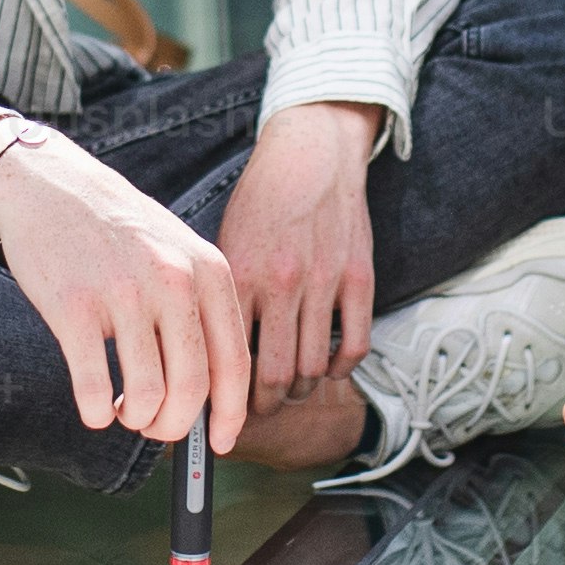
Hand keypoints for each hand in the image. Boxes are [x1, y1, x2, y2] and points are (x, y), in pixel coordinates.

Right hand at [0, 125, 251, 449]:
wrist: (51, 185)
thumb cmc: (118, 230)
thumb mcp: (177, 254)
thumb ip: (200, 312)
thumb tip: (211, 397)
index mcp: (208, 271)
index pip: (234, 363)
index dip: (230, 414)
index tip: (220, 442)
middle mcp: (173, 281)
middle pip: (192, 388)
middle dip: (175, 427)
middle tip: (156, 428)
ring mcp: (123, 293)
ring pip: (147, 395)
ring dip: (137, 420)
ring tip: (125, 410)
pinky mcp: (73, 307)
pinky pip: (94, 386)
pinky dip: (96, 413)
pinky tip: (95, 409)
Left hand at [217, 102, 383, 399]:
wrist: (311, 154)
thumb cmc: (261, 203)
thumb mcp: (225, 244)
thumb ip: (222, 298)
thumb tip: (206, 356)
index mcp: (241, 274)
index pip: (229, 356)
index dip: (222, 393)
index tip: (217, 405)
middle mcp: (283, 282)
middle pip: (273, 375)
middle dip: (261, 406)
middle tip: (253, 411)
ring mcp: (325, 281)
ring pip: (314, 367)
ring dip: (300, 390)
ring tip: (287, 391)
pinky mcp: (359, 278)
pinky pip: (356, 346)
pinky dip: (342, 369)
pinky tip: (329, 367)